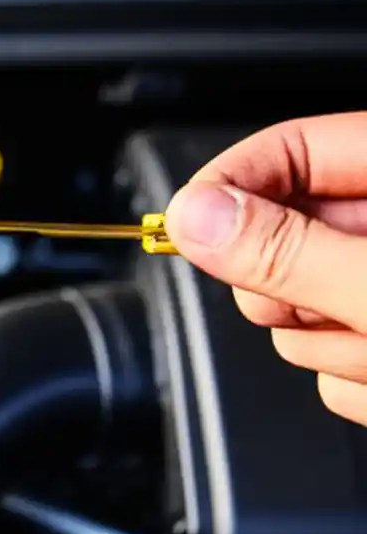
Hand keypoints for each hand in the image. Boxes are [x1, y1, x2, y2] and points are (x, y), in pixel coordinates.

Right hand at [164, 112, 366, 424]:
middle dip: (292, 292)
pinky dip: (358, 384)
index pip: (290, 149)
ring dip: (335, 349)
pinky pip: (329, 367)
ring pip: (298, 317)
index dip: (230, 183)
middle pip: (279, 240)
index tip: (183, 224)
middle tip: (331, 305)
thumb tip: (193, 216)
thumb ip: (287, 252)